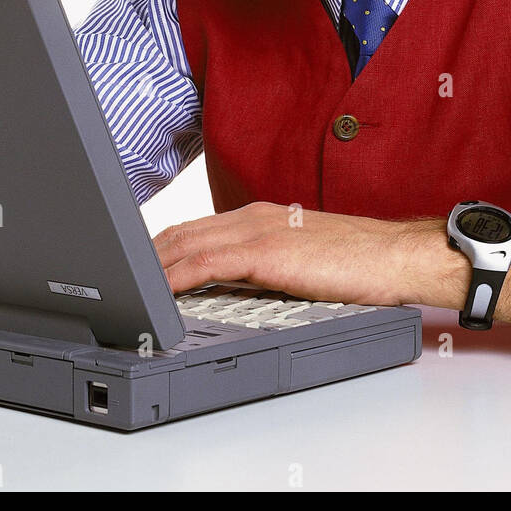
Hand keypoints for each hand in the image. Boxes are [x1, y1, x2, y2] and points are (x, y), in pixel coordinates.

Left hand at [152, 202, 469, 307]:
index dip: (156, 248)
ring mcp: (258, 231)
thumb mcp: (302, 258)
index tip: (133, 267)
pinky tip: (156, 293)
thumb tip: (234, 288)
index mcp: (259, 217)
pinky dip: (173, 278)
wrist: (398, 255)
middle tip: (113, 280)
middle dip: (141, 256)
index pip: (192, 229)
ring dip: (148, 268)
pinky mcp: (266, 252)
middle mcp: (252, 217)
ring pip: (184, 246)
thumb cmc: (361, 261)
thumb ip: (265, 264)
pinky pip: (205, 264)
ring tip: (122, 290)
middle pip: (178, 234)